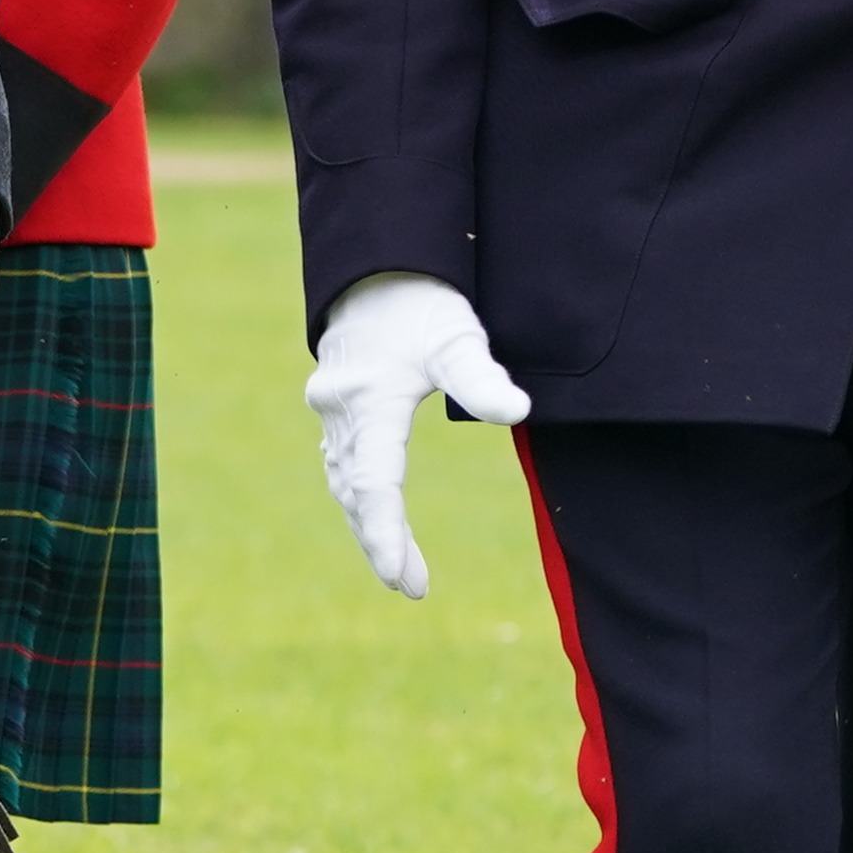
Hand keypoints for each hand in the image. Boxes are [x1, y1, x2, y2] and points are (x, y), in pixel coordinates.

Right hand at [305, 269, 531, 600]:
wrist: (376, 264)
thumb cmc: (419, 300)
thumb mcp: (457, 336)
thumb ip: (482, 376)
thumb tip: (519, 410)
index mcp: (368, 400)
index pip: (375, 483)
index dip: (385, 535)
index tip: (400, 577)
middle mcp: (341, 410)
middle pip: (355, 494)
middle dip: (380, 543)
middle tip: (410, 587)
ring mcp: (334, 410)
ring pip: (345, 482)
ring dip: (369, 526)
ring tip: (399, 568)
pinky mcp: (339, 406)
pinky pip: (343, 465)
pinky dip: (360, 499)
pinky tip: (374, 515)